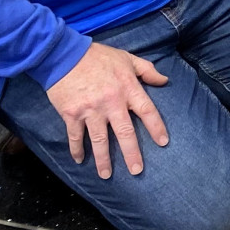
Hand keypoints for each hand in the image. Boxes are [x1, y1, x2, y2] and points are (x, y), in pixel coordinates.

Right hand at [46, 43, 169, 178]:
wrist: (64, 54)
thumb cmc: (98, 56)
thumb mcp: (127, 58)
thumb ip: (147, 70)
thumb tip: (164, 81)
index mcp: (128, 88)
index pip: (147, 111)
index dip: (156, 127)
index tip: (163, 143)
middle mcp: (112, 102)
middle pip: (125, 132)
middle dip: (131, 153)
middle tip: (137, 171)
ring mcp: (90, 110)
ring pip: (99, 140)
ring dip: (103, 159)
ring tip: (107, 175)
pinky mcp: (71, 114)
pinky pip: (75, 136)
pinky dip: (77, 149)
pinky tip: (80, 160)